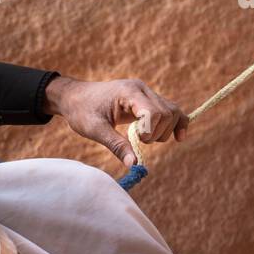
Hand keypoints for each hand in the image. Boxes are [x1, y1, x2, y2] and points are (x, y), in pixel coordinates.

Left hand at [42, 75, 189, 168]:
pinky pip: (170, 111)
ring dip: (165, 131)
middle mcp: (141, 89)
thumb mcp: (95, 130)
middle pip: (166, 113)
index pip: (153, 111)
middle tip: (137, 141)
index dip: (150, 131)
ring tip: (144, 139)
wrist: (74, 97)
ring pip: (172, 112)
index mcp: (128, 92)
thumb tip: (134, 164)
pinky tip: (179, 138)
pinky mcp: (147, 101)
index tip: (138, 141)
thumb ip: (116, 145)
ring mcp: (146, 93)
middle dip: (157, 133)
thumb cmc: (81, 111)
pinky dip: (176, 124)